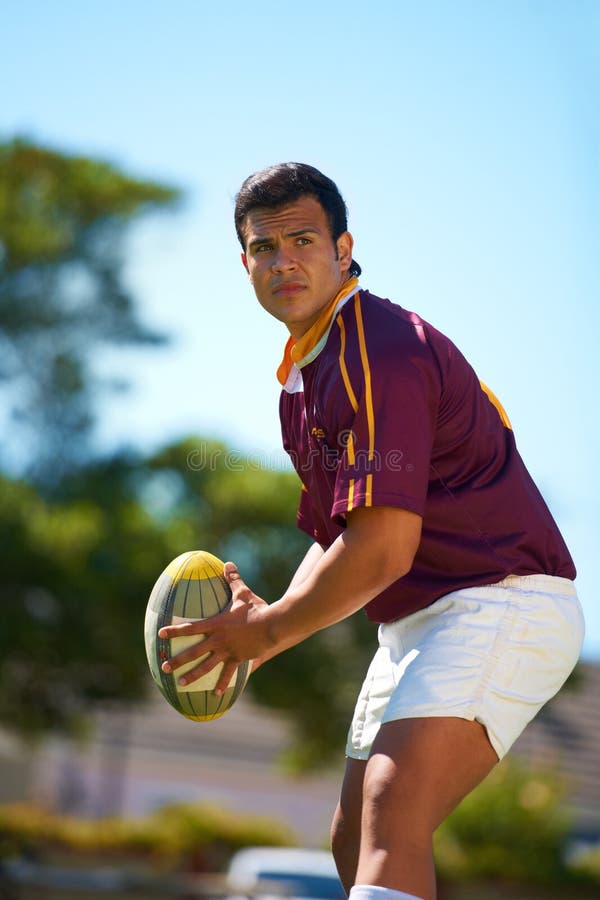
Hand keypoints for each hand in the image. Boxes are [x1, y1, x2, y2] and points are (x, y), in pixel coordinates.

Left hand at [158, 563, 272, 694]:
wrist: (273, 625)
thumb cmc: (257, 608)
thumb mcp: (243, 593)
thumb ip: (233, 580)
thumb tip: (227, 564)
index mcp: (216, 624)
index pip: (191, 628)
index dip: (175, 631)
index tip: (161, 634)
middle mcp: (218, 640)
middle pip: (194, 652)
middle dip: (177, 660)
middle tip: (164, 667)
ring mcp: (228, 651)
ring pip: (206, 666)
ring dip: (193, 675)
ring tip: (181, 683)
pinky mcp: (239, 659)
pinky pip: (228, 673)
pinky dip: (223, 683)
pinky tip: (216, 694)